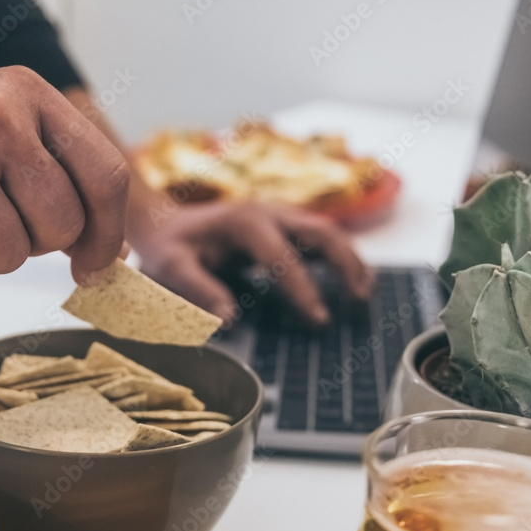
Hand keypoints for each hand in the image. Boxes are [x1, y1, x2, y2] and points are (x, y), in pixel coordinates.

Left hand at [130, 200, 371, 323]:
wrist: (165, 221)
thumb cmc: (167, 248)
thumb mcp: (171, 268)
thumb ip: (197, 290)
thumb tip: (228, 319)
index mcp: (243, 222)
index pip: (282, 257)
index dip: (303, 288)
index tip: (319, 319)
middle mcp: (268, 212)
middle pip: (320, 231)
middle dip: (345, 264)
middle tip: (359, 300)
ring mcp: (279, 214)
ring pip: (328, 230)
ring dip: (350, 259)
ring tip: (364, 294)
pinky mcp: (284, 224)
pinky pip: (321, 236)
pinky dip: (341, 256)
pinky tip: (353, 281)